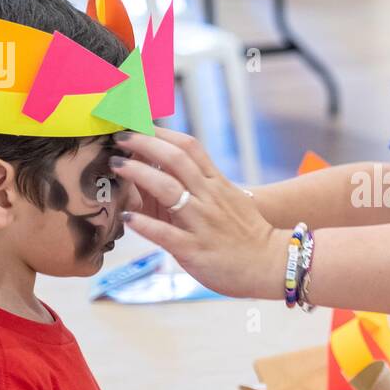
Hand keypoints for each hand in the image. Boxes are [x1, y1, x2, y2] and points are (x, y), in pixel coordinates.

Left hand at [109, 129, 287, 298]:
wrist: (272, 264)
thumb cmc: (247, 234)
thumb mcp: (229, 200)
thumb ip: (202, 185)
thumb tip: (170, 172)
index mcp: (217, 184)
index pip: (190, 147)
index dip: (162, 133)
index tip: (139, 124)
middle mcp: (209, 198)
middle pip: (176, 159)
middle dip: (145, 143)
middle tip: (120, 137)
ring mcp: (202, 222)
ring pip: (168, 189)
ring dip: (138, 173)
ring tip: (117, 165)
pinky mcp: (194, 249)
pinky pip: (165, 233)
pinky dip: (144, 223)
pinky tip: (127, 216)